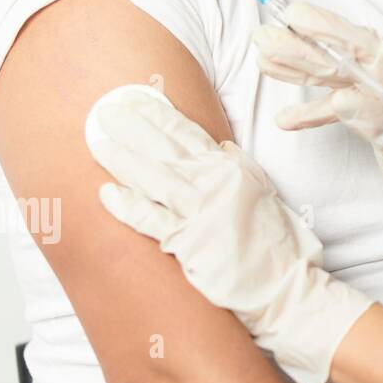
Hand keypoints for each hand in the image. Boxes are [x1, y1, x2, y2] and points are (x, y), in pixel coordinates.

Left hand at [84, 84, 372, 382]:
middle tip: (106, 111)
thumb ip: (238, 166)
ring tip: (97, 143)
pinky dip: (127, 205)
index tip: (136, 100)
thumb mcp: (262, 189)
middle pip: (166, 148)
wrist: (284, 282)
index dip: (158, 116)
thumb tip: (220, 145)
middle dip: (133, 127)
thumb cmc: (276, 240)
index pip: (188, 133)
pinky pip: (151, 219)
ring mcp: (202, 210)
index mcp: (231, 167)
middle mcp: (215, 181)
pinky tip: (106, 193)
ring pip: (153, 176)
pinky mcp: (190, 241)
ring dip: (122, 158)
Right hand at [251, 2, 382, 248]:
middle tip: (263, 38)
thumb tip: (338, 98)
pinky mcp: (367, 117)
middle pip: (337, 57)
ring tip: (264, 60)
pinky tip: (286, 118)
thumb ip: (373, 118)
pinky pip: (333, 108)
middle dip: (300, 47)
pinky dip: (310, 112)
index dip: (326, 27)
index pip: (360, 43)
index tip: (295, 15)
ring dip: (298, 70)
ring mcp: (375, 96)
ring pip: (330, 78)